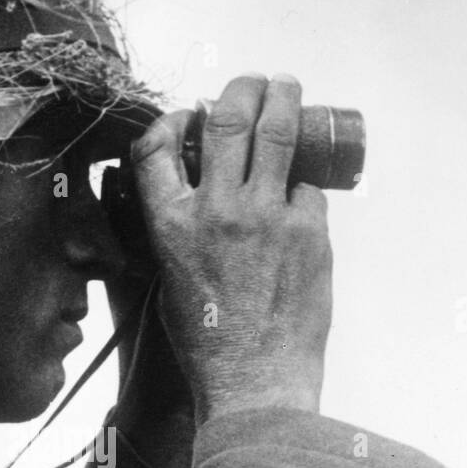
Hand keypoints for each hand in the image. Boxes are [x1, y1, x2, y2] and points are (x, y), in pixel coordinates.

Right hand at [130, 73, 332, 422]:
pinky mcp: (309, 232)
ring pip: (277, 130)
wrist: (254, 384)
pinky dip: (304, 181)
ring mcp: (266, 217)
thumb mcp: (172, 281)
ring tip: (286, 88)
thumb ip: (181, 231)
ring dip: (282, 98)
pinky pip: (308, 186)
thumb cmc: (209, 345)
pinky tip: (302, 185)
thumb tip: (198, 193)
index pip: (157, 147)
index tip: (189, 115)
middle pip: (227, 119)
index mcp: (171, 226)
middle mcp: (216, 211)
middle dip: (240, 89)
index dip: (174, 119)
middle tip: (252, 83)